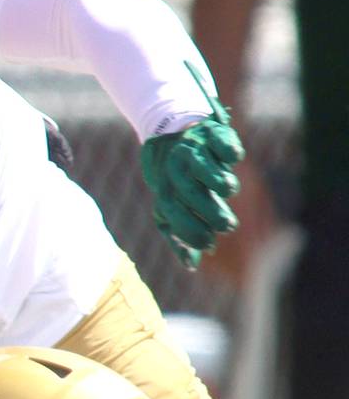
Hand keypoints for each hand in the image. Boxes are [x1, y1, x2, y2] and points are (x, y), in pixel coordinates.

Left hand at [139, 109, 243, 269]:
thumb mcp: (172, 207)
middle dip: (209, 211)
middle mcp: (176, 169)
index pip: (171, 211)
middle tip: (227, 225)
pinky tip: (233, 159)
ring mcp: (193, 149)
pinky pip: (220, 142)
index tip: (208, 243)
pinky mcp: (212, 133)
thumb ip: (179, 236)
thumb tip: (190, 264)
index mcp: (165, 188)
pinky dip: (228, 151)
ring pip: (202, 166)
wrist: (173, 134)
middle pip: (188, 191)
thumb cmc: (177, 182)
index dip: (189, 230)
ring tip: (228, 191)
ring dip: (217, 180)